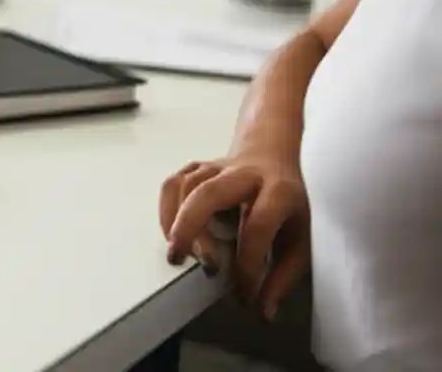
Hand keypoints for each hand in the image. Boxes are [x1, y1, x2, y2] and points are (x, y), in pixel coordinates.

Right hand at [159, 149, 310, 320]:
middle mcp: (245, 174)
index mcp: (279, 192)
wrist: (270, 153)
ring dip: (176, 221)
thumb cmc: (285, 202)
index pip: (259, 227)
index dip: (249, 265)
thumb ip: (283, 276)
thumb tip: (262, 311)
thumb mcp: (298, 238)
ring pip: (187, 186)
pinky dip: (166, 210)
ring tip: (178, 252)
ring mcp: (217, 167)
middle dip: (192, 227)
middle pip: (211, 192)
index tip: (243, 295)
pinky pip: (173, 183)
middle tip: (182, 259)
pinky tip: (171, 233)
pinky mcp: (196, 168)